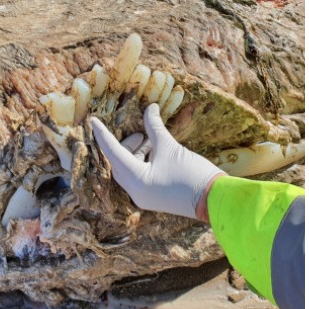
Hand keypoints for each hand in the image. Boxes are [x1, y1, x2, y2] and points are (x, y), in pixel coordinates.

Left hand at [89, 103, 225, 219]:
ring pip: (129, 170)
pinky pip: (138, 177)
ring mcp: (143, 197)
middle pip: (119, 163)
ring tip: (149, 140)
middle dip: (125, 145)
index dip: (102, 135)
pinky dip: (142, 163)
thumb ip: (155, 128)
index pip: (112, 153)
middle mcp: (134, 191)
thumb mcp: (170, 148)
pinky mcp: (152, 198)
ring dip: (136, 153)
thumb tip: (149, 108)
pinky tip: (154, 151)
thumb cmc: (193, 174)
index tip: (92, 121)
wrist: (216, 200)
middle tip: (139, 133)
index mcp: (135, 180)